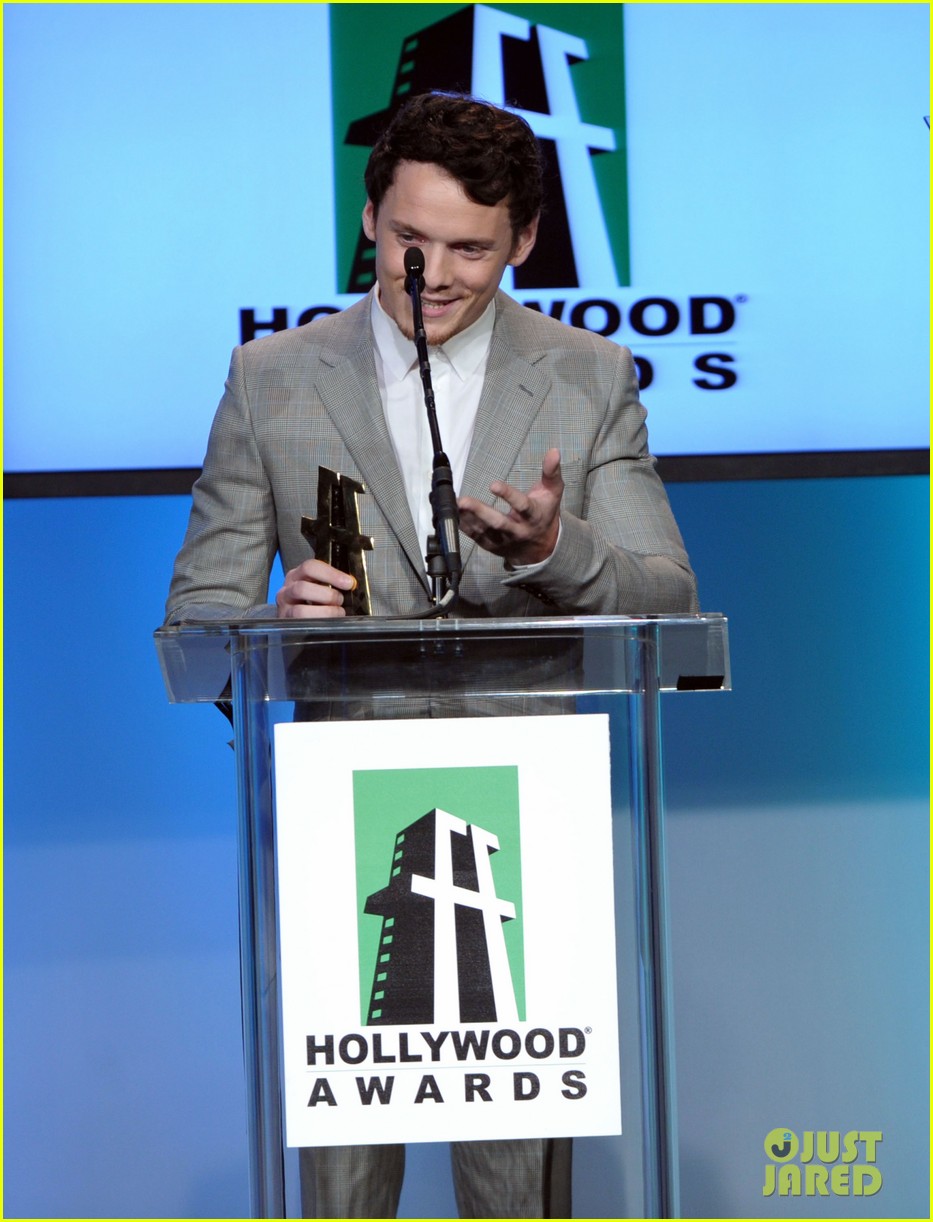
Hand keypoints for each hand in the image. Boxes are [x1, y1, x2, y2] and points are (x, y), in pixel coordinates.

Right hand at [275, 558, 355, 617]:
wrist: (299, 624)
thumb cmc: (314, 602)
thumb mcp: (320, 588)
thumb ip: (331, 584)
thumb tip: (350, 584)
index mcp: (297, 576)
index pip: (310, 567)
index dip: (331, 574)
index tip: (348, 583)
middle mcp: (287, 590)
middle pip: (302, 588)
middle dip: (327, 596)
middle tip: (340, 601)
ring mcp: (284, 609)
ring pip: (300, 610)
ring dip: (324, 612)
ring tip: (336, 613)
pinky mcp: (287, 625)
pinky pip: (302, 626)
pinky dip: (319, 624)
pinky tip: (329, 623)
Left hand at [458, 448, 563, 565]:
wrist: (542, 546)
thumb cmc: (544, 513)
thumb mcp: (553, 492)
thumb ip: (552, 472)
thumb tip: (554, 452)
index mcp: (534, 516)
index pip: (522, 506)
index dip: (508, 496)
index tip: (493, 485)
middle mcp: (518, 530)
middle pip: (498, 523)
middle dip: (480, 512)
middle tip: (463, 501)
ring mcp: (504, 540)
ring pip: (484, 531)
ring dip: (468, 518)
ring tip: (455, 504)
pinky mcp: (493, 546)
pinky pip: (476, 537)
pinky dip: (464, 526)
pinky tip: (454, 514)